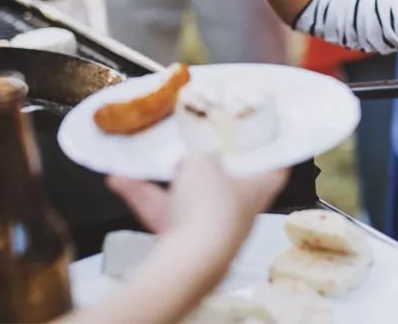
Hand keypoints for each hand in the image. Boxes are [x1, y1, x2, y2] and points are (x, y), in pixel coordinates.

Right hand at [106, 154, 288, 241]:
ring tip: (148, 161)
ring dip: (169, 180)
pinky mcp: (187, 242)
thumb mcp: (203, 161)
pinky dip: (145, 196)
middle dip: (214, 166)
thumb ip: (199, 154)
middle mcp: (240, 210)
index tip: (264, 136)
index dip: (272, 150)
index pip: (277, 166)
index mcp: (259, 187)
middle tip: (203, 146)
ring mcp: (213, 229)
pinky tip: (120, 180)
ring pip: (192, 197)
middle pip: (232, 183)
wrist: (189, 261)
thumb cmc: (209, 206)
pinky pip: (165, 211)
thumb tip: (193, 158)